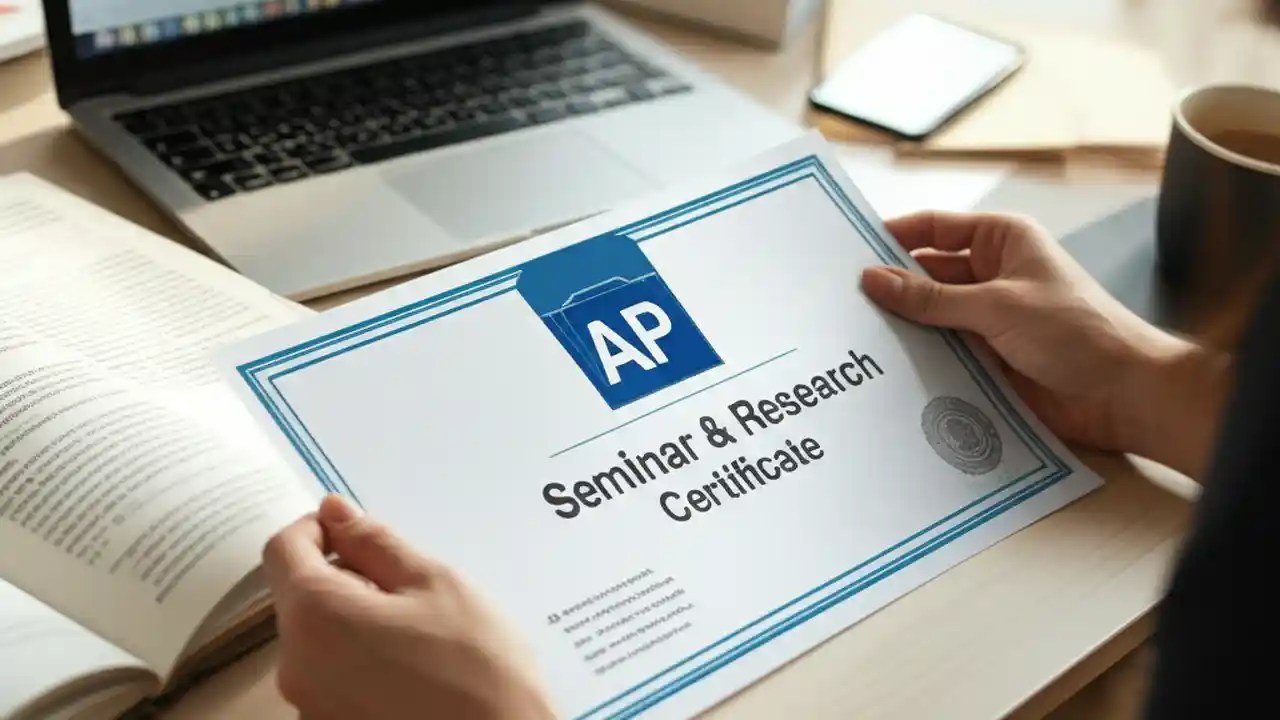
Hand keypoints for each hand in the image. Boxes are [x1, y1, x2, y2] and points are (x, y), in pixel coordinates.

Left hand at [263, 495, 555, 719]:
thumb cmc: (476, 667)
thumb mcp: (433, 583)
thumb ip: (375, 543)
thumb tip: (335, 512)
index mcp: (315, 616)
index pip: (283, 550)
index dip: (316, 528)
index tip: (352, 529)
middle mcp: (295, 666)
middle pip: (300, 599)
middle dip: (343, 578)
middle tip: (407, 586)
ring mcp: (308, 706)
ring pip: (318, 640)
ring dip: (353, 622)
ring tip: (418, 633)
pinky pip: (331, 679)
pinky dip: (359, 663)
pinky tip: (411, 670)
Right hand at [860, 211, 1229, 478]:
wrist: (1124, 395)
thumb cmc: (1078, 332)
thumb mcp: (998, 306)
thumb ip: (931, 297)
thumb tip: (873, 278)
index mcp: (1000, 241)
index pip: (932, 229)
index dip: (890, 237)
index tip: (844, 251)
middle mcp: (990, 275)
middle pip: (924, 275)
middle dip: (888, 288)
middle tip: (836, 302)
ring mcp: (986, 319)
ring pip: (927, 317)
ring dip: (899, 328)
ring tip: (849, 339)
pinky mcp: (985, 358)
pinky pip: (939, 353)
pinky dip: (915, 359)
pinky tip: (880, 370)